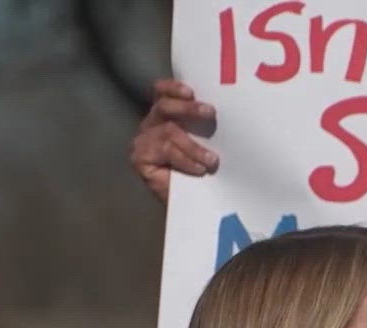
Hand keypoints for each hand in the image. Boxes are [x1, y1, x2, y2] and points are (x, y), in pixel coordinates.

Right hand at [130, 79, 218, 201]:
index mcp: (166, 115)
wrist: (192, 201)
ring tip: (212, 160)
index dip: (173, 88)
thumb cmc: (201, 169)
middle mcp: (151, 124)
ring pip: (168, 132)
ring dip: (193, 146)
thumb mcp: (205, 142)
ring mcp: (143, 141)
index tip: (191, 91)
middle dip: (188, 108)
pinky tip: (198, 170)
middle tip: (210, 112)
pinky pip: (165, 151)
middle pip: (164, 107)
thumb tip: (227, 111)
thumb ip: (205, 126)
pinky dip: (185, 160)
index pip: (162, 92)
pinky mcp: (140, 158)